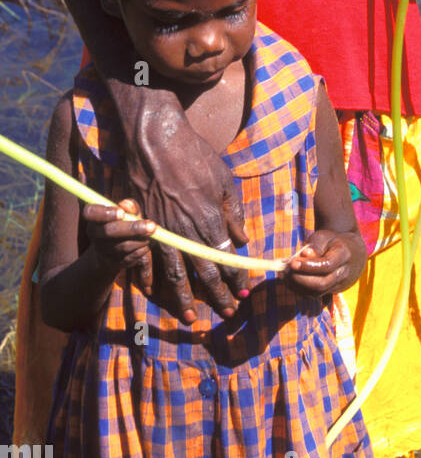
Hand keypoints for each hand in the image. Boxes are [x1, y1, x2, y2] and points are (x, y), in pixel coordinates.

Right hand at [83, 198, 154, 281]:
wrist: (111, 249)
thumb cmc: (121, 222)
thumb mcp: (125, 210)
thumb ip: (128, 205)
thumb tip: (126, 205)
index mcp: (94, 217)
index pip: (90, 212)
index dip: (104, 213)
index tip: (121, 213)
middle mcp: (94, 234)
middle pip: (109, 231)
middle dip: (132, 228)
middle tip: (152, 225)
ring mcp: (103, 250)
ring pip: (124, 246)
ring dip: (142, 239)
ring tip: (153, 230)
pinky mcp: (114, 263)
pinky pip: (131, 256)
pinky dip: (143, 248)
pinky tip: (147, 242)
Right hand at [120, 90, 247, 322]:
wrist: (156, 140)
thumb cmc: (194, 155)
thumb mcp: (224, 179)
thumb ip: (232, 212)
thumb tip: (241, 239)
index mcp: (209, 219)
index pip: (225, 259)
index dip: (234, 278)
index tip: (242, 292)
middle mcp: (186, 231)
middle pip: (203, 272)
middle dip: (216, 295)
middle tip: (226, 314)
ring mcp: (162, 230)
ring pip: (174, 274)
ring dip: (183, 298)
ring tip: (189, 317)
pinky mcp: (142, 225)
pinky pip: (143, 259)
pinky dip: (147, 278)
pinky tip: (151, 293)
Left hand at [284, 229, 366, 294]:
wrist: (349, 253)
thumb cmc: (332, 242)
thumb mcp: (324, 237)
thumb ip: (315, 246)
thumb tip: (304, 255)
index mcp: (344, 255)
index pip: (326, 265)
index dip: (308, 266)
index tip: (292, 262)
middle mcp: (343, 273)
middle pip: (322, 283)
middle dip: (300, 279)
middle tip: (285, 270)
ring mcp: (338, 285)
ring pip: (316, 293)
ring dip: (297, 286)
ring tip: (284, 275)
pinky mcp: (330, 292)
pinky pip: (314, 295)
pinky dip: (299, 290)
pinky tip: (289, 281)